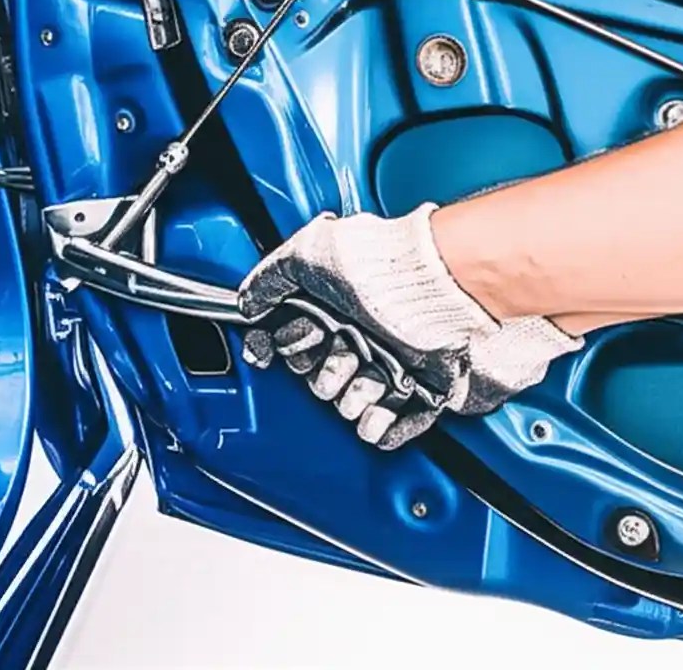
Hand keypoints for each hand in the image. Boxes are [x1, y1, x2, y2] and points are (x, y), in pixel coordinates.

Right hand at [238, 205, 500, 446]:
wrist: (436, 286)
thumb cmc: (377, 266)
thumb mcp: (306, 254)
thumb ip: (270, 279)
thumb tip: (246, 303)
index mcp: (332, 307)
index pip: (293, 342)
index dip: (283, 349)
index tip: (272, 352)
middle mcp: (360, 333)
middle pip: (321, 376)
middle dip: (324, 374)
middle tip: (338, 356)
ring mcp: (392, 360)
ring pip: (354, 402)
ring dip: (354, 399)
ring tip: (368, 380)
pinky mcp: (423, 385)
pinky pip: (395, 422)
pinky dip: (383, 427)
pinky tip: (375, 423)